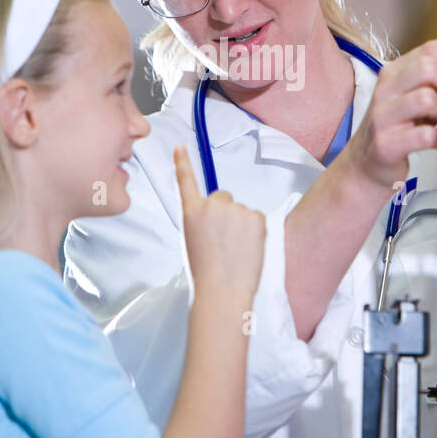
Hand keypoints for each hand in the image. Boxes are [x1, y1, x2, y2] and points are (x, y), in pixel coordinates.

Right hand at [173, 145, 264, 300]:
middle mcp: (211, 205)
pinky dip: (255, 232)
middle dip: (225, 214)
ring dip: (241, 226)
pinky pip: (256, 219)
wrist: (222, 291)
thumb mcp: (193, 242)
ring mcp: (234, 209)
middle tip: (224, 241)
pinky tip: (247, 250)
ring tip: (235, 251)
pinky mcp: (255, 216)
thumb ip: (203, 224)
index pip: (185, 181)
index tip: (179, 146)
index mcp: (191, 213)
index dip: (182, 162)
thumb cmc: (206, 274)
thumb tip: (218, 221)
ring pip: (240, 212)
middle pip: (222, 198)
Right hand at [340, 32, 436, 190]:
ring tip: (436, 120)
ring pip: (426, 99)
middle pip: (427, 68)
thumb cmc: (394, 127)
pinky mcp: (387, 144)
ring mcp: (384, 116)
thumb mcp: (416, 96)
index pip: (431, 48)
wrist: (365, 164)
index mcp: (396, 73)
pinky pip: (424, 136)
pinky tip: (435, 140)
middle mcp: (387, 90)